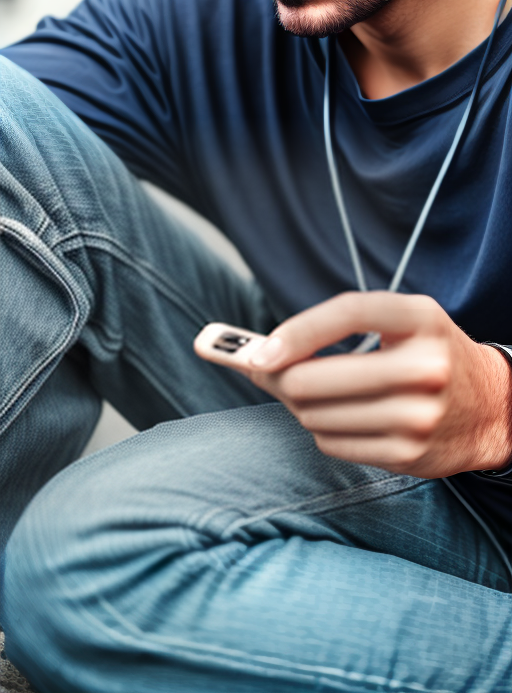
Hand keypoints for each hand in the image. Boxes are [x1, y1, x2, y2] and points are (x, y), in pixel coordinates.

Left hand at [243, 292, 511, 477]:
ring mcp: (418, 415)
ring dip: (300, 406)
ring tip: (314, 394)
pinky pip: (331, 444)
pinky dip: (322, 430)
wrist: (489, 408)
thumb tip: (257, 356)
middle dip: (279, 378)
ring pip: (313, 415)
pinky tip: (340, 418)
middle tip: (269, 372)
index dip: (295, 332)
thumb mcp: (399, 323)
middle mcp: (425, 366)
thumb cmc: (427, 354)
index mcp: (421, 319)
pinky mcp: (408, 454)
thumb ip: (334, 327)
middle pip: (310, 379)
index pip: (349, 313)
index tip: (256, 353)